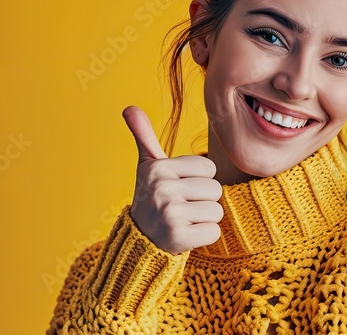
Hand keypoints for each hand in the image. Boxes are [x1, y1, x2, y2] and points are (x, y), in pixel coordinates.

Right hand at [122, 105, 223, 254]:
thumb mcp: (148, 166)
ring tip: (183, 220)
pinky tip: (185, 235)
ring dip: (204, 219)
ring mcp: (169, 214)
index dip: (198, 180)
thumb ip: (144, 136)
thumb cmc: (152, 197)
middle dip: (202, 200)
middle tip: (180, 207)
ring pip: (217, 211)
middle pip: (215, 190)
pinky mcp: (178, 237)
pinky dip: (203, 236)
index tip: (178, 188)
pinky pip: (214, 232)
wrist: (139, 240)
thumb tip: (129, 107)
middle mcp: (162, 188)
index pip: (209, 168)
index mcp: (158, 167)